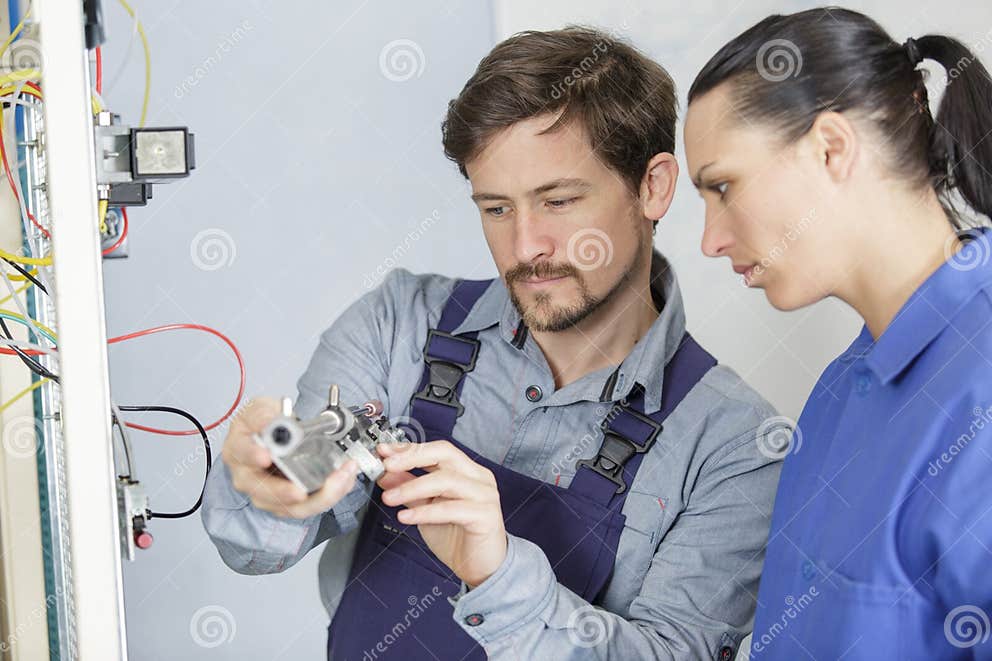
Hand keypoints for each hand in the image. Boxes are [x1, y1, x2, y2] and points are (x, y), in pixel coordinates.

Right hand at [221, 396, 359, 518]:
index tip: (265, 456)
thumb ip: (264, 414)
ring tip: (340, 478)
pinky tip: (343, 480)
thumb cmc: (262, 425)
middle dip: (283, 492)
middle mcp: (248, 475)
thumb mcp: (260, 408)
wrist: (273, 435)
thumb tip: (272, 421)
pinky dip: (329, 495)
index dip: (252, 455)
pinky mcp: (285, 502)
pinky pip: (307, 506)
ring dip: (318, 496)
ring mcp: (266, 493)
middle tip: (300, 491)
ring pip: (288, 506)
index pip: (241, 453)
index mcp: (238, 448)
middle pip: (262, 491)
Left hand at [376, 440, 506, 587]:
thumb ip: (410, 489)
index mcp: (467, 471)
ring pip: (446, 481)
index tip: (384, 451)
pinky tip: (406, 517)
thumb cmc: (458, 537)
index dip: (410, 448)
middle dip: (412, 457)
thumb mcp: (426, 508)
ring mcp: (484, 495)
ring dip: (412, 487)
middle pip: (445, 454)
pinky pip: (451, 509)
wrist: (481, 568)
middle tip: (387, 465)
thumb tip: (386, 474)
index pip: (437, 449)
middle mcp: (479, 478)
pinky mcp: (485, 516)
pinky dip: (425, 512)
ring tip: (390, 498)